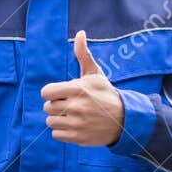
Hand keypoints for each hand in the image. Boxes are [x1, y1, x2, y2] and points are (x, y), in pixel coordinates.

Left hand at [40, 30, 125, 147]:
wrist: (125, 119)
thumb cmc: (105, 94)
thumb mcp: (95, 74)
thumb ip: (83, 55)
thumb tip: (81, 33)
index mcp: (78, 89)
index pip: (46, 92)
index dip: (51, 93)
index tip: (61, 93)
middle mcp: (76, 107)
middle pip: (47, 107)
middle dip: (56, 105)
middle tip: (70, 105)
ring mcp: (77, 124)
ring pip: (50, 122)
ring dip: (58, 119)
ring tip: (72, 116)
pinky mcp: (78, 138)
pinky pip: (56, 135)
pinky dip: (62, 132)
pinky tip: (74, 126)